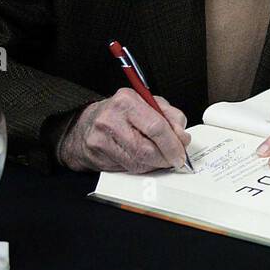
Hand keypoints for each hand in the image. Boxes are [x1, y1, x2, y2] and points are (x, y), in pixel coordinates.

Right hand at [57, 88, 190, 172]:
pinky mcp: (96, 155)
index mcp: (127, 100)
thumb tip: (182, 136)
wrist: (87, 124)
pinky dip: (142, 167)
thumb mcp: (148, 104)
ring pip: (138, 162)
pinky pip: (128, 168)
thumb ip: (170, 116)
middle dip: (166, 157)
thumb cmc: (121, 113)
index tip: (181, 151)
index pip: (156, 126)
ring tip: (160, 158)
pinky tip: (143, 159)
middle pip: (147, 148)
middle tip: (175, 159)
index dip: (173, 143)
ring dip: (155, 164)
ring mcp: (101, 138)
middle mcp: (111, 118)